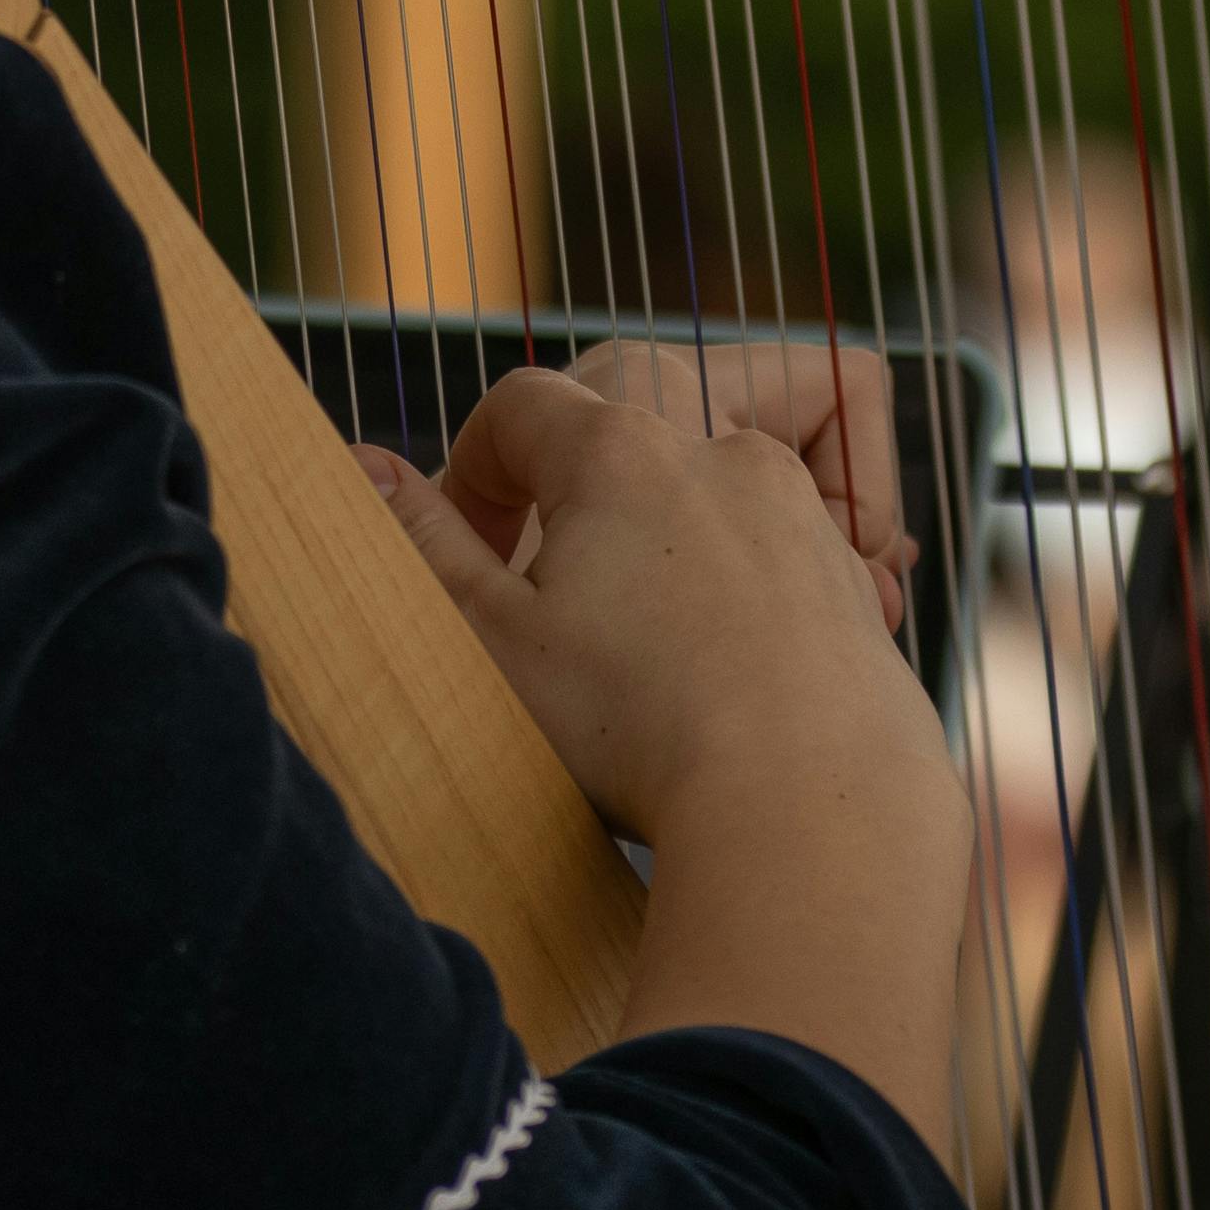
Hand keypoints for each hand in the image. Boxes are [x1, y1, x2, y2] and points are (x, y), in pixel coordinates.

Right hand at [358, 368, 940, 851]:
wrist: (811, 804)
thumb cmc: (638, 725)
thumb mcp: (494, 640)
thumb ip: (423, 545)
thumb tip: (363, 466)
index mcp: (620, 452)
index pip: (519, 405)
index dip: (474, 466)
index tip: (470, 549)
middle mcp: (719, 454)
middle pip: (618, 435)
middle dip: (569, 499)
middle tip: (549, 596)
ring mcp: (795, 513)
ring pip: (702, 496)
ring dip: (656, 549)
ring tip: (635, 652)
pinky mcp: (845, 578)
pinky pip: (770, 559)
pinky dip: (731, 596)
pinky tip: (710, 683)